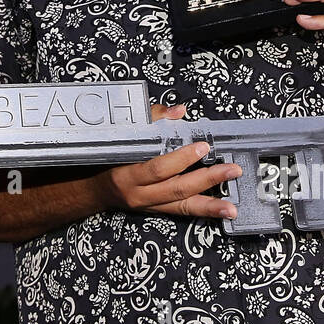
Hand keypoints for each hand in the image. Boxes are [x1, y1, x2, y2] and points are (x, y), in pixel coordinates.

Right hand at [91, 102, 241, 219]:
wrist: (93, 190)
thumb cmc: (106, 159)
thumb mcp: (122, 135)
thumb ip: (151, 119)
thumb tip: (179, 111)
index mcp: (126, 174)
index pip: (157, 168)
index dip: (181, 159)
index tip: (202, 147)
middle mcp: (138, 195)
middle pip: (176, 190)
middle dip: (206, 180)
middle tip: (230, 171)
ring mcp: (148, 206)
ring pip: (182, 207)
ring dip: (209, 206)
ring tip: (231, 207)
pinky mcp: (156, 211)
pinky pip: (181, 211)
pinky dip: (202, 210)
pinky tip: (220, 210)